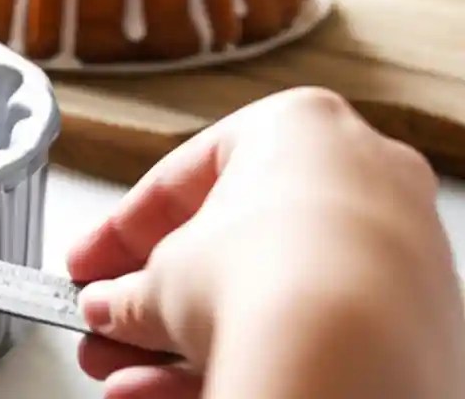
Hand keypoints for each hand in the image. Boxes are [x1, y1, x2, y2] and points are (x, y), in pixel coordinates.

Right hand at [67, 87, 464, 398]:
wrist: (353, 359)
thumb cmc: (275, 282)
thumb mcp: (161, 280)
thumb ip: (127, 292)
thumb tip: (110, 307)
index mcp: (298, 127)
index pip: (182, 179)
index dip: (118, 233)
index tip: (89, 266)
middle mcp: (359, 177)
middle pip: (227, 244)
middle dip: (153, 297)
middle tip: (111, 323)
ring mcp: (393, 250)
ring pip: (263, 295)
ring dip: (181, 338)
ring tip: (125, 373)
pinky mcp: (409, 320)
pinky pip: (306, 331)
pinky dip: (243, 355)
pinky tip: (173, 391)